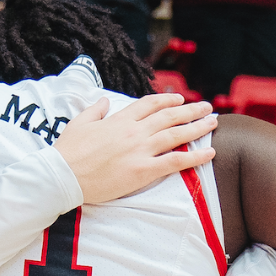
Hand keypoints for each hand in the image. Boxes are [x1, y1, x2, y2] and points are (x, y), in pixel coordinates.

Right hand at [54, 94, 217, 204]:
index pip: (149, 104)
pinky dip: (195, 157)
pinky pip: (175, 161)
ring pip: (176, 135)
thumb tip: (103, 100)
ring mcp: (140, 150)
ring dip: (198, 127)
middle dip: (191, 110)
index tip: (180, 99)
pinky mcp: (142, 171)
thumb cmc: (67, 152)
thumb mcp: (78, 123)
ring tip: (213, 122)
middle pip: (169, 116)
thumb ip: (94, 110)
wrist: (62, 176)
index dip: (167, 100)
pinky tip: (210, 153)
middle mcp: (133, 131)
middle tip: (207, 107)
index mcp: (119, 119)